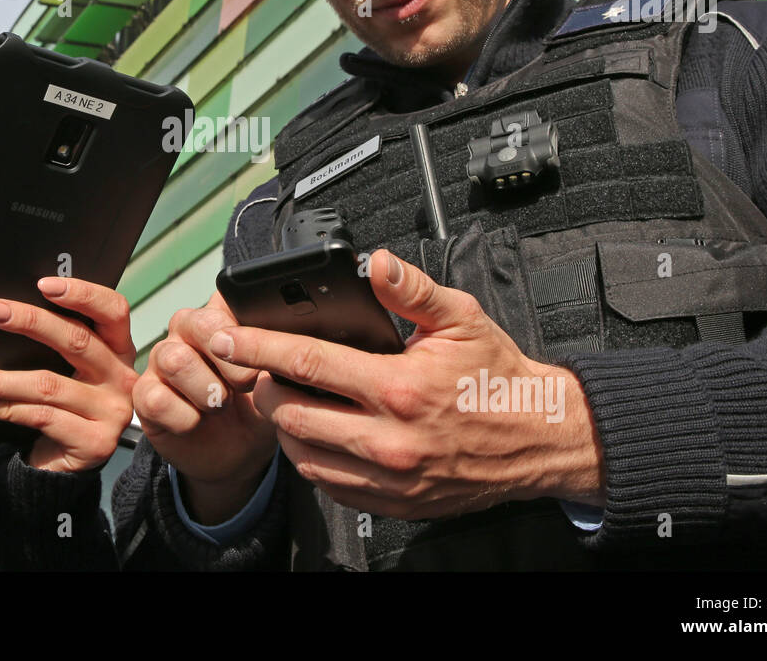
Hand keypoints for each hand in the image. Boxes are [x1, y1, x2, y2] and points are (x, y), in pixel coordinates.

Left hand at [0, 277, 136, 473]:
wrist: (65, 466)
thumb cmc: (62, 406)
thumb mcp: (70, 369)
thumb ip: (59, 340)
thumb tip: (8, 305)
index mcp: (120, 349)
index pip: (114, 310)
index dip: (83, 293)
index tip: (43, 284)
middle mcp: (122, 378)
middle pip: (78, 340)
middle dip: (30, 321)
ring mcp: (112, 412)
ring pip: (48, 385)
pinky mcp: (94, 442)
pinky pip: (40, 417)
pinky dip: (2, 408)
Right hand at [132, 291, 278, 523]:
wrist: (239, 451)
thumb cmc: (257, 403)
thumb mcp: (276, 378)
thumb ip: (276, 352)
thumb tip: (281, 338)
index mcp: (219, 316)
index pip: (225, 298)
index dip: (247, 332)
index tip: (265, 359)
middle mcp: (185, 330)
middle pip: (198, 322)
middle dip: (231, 362)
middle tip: (246, 386)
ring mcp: (161, 360)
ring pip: (175, 359)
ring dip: (207, 391)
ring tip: (220, 405)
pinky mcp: (144, 395)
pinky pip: (157, 399)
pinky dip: (185, 418)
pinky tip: (197, 422)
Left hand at [211, 249, 605, 519]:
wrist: (540, 438)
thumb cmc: (498, 376)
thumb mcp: (462, 319)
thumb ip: (412, 290)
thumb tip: (375, 263)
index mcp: (399, 388)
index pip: (306, 364)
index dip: (257, 348)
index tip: (226, 337)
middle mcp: (389, 439)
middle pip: (292, 416)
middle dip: (266, 389)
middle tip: (263, 370)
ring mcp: (390, 478)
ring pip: (304, 457)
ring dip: (284, 428)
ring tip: (289, 400)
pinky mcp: (394, 503)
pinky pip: (331, 486)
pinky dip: (313, 460)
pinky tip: (318, 435)